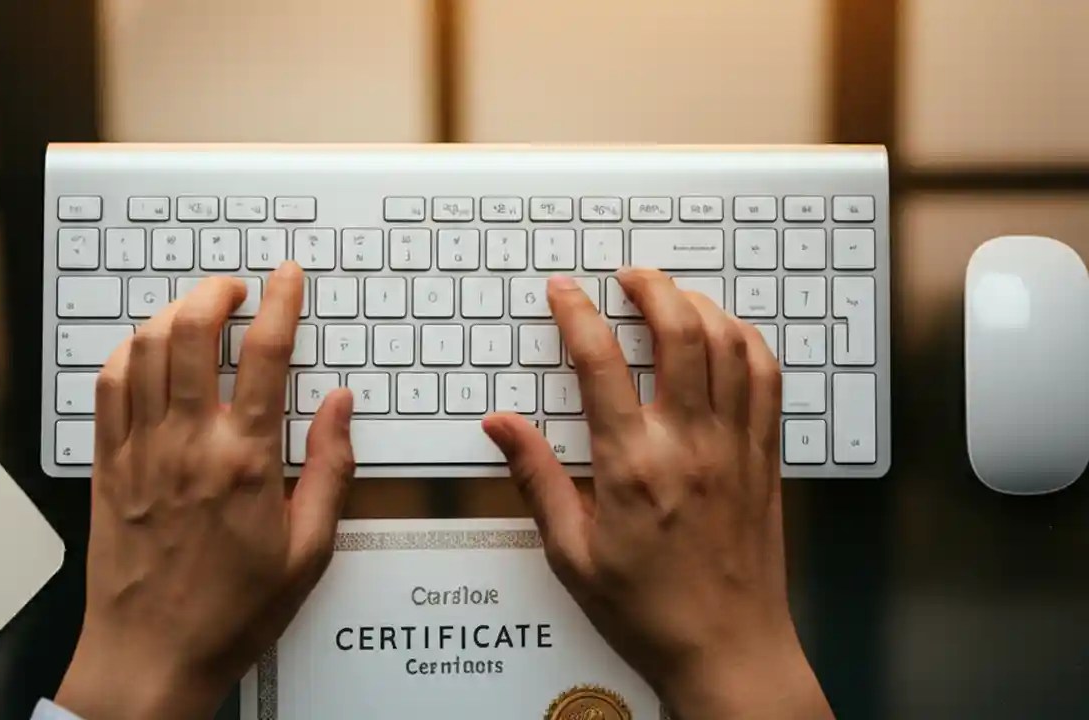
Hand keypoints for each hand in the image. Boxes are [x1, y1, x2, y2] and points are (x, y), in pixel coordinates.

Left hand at [56, 264, 354, 719]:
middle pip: (191, 332)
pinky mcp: (107, 467)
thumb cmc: (232, 613)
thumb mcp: (309, 551)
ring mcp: (140, 452)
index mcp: (244, 461)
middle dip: (216, 291)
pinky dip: (125, 354)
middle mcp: (187, 444)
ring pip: (143, 349)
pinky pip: (106, 388)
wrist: (153, 657)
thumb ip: (329, 469)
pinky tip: (145, 353)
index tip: (286, 278)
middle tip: (236, 288)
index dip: (279, 302)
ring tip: (195, 311)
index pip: (264, 354)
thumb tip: (340, 406)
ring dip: (171, 313)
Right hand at [483, 269, 831, 719]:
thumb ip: (535, 478)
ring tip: (671, 297)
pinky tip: (725, 337)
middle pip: (679, 332)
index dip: (577, 314)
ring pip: (729, 344)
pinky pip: (766, 378)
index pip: (600, 364)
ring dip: (699, 305)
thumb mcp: (570, 552)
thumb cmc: (648, 611)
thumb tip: (501, 425)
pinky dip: (746, 341)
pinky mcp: (765, 457)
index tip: (563, 292)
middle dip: (650, 287)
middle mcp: (689, 445)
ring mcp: (736, 447)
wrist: (727, 650)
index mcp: (632, 467)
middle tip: (626, 276)